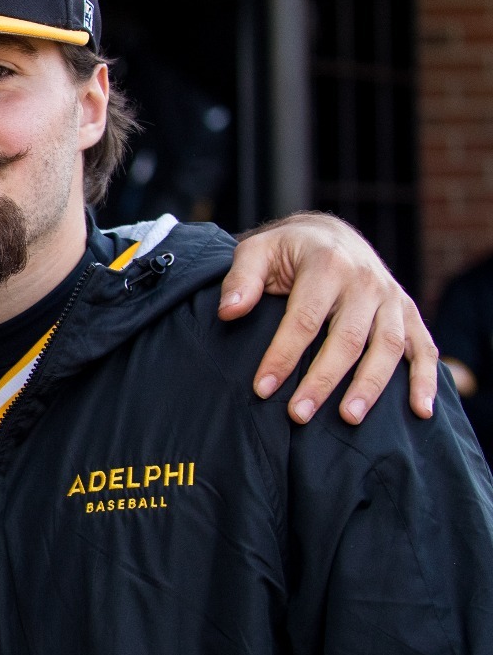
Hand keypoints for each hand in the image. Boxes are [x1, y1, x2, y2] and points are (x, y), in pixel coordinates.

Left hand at [219, 212, 437, 424]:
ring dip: (370, 386)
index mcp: (327, 264)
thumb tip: (228, 311)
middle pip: (347, 339)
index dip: (283, 355)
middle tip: (298, 415)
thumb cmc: (287, 251)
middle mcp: (366, 281)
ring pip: (387, 347)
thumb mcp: (257, 252)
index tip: (262, 388)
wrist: (331, 236)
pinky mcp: (408, 313)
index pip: (305, 318)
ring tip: (348, 419)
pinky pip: (424, 348)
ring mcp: (392, 298)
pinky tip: (421, 412)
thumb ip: (241, 280)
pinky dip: (426, 380)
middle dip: (322, 380)